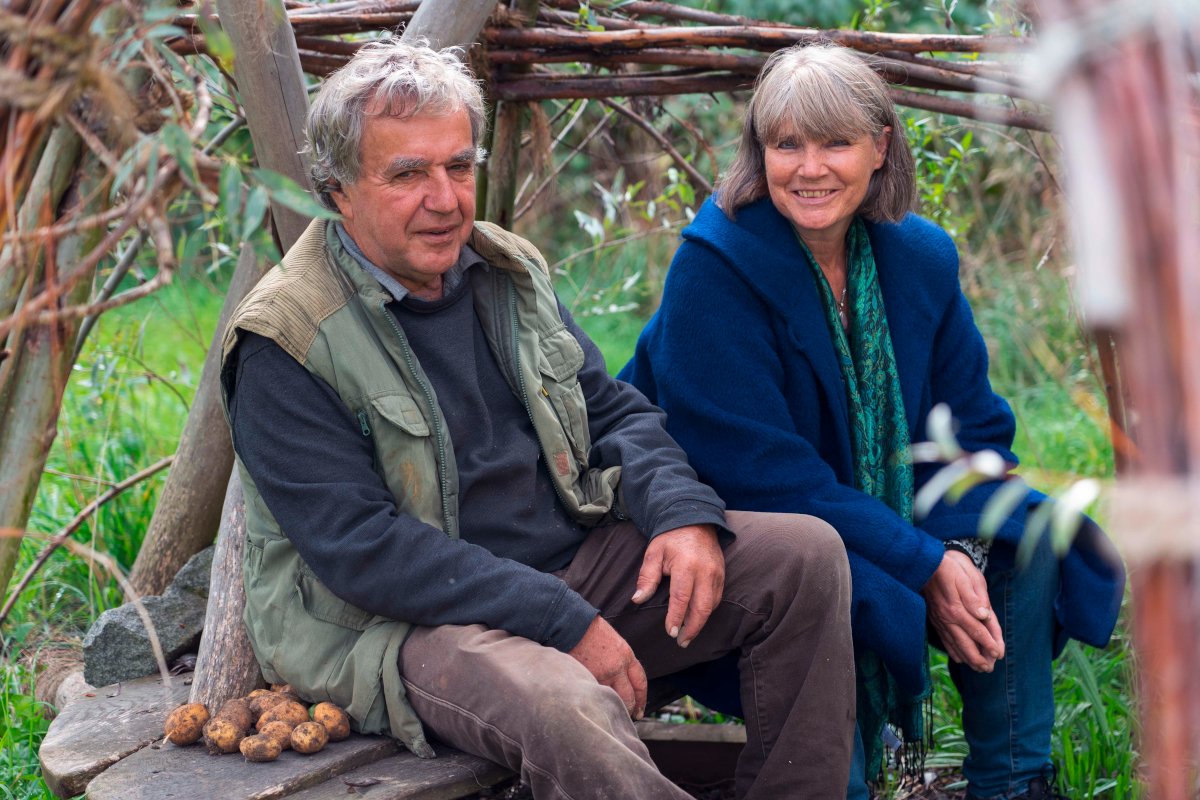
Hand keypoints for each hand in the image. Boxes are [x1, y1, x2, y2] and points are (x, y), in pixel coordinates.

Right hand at [568, 615, 646, 718]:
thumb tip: (622, 677)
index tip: (640, 709)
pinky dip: (595, 703)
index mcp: (626, 656)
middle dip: (629, 710)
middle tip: (628, 718)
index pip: (640, 682)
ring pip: (611, 701)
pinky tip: (594, 707)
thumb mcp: (614, 641)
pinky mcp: (586, 680)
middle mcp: (617, 668)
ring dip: (611, 709)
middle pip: (629, 697)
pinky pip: (594, 696)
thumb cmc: (590, 629)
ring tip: (610, 716)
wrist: (572, 625)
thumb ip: (620, 660)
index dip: (642, 699)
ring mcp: (601, 676)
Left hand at [630, 524, 723, 647]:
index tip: (670, 632)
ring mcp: (716, 573)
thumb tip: (637, 599)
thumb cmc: (670, 537)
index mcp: (686, 566)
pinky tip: (697, 618)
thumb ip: (647, 577)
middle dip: (692, 628)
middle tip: (681, 642)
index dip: (676, 618)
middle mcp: (705, 572)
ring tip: (687, 635)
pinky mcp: (722, 574)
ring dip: (700, 623)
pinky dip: (707, 611)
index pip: (682, 598)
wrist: (694, 520)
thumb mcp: (654, 553)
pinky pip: (717, 598)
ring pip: (711, 605)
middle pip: (702, 607)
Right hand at [922, 550, 1004, 671]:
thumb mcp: (966, 576)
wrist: (927, 562)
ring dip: (966, 658)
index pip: (977, 630)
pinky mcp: (934, 618)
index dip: (989, 643)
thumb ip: (974, 597)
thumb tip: (984, 614)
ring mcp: (939, 619)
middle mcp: (947, 617)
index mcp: (957, 608)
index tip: (999, 653)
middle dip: (978, 657)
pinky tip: (957, 657)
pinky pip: (943, 639)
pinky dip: (951, 650)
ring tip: (977, 668)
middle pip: (965, 643)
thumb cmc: (950, 567)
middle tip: (989, 668)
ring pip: (954, 644)